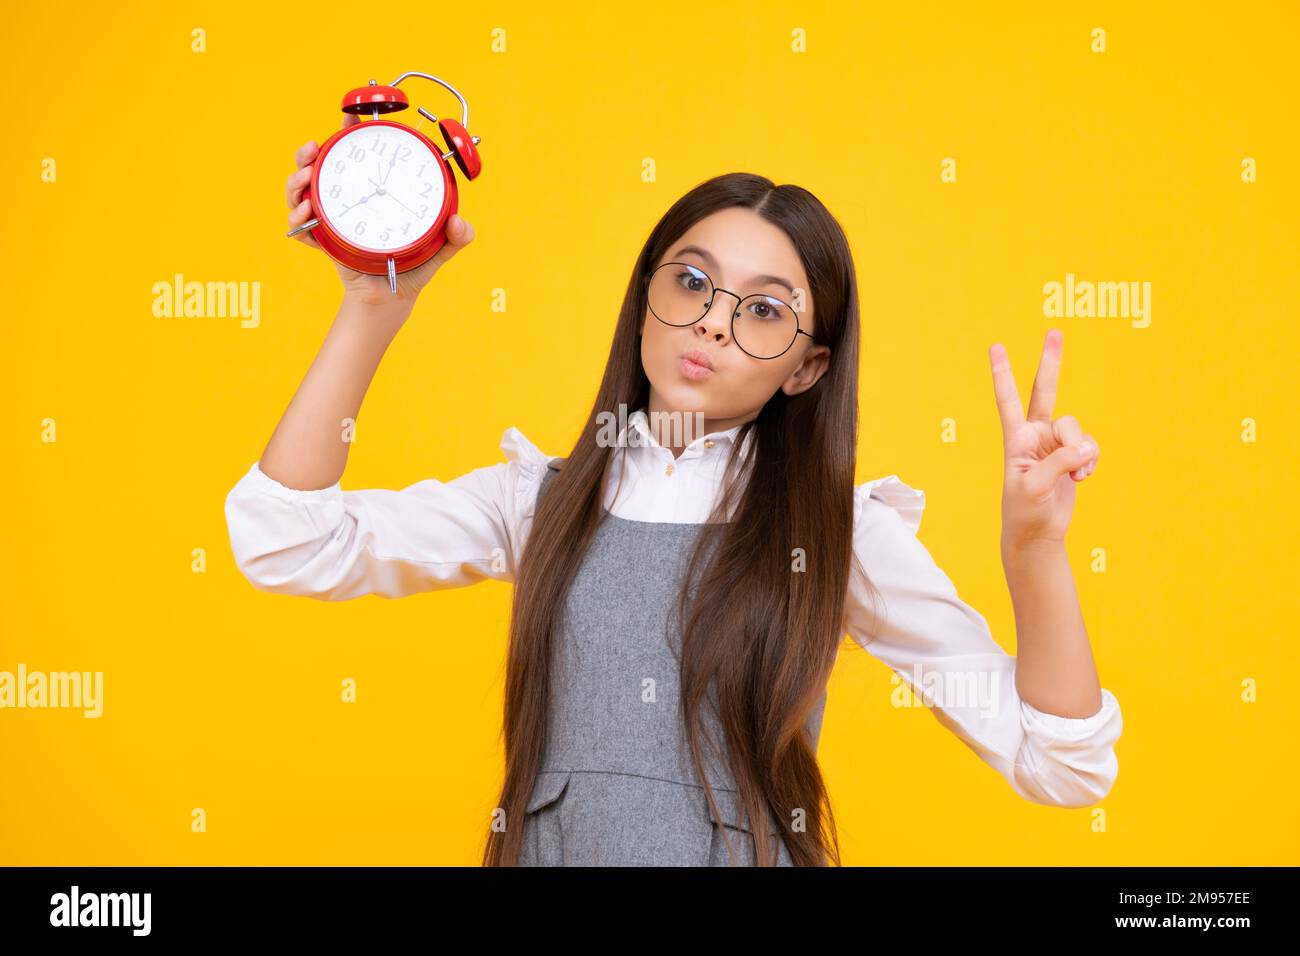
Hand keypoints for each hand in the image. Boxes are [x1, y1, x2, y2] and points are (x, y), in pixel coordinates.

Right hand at [285, 115, 475, 305]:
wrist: (391, 300)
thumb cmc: (412, 269)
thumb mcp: (439, 248)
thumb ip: (456, 236)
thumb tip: (459, 223)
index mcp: (374, 193)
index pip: (357, 155)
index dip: (350, 133)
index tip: (349, 116)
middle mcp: (348, 201)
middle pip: (319, 167)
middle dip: (307, 155)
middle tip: (313, 149)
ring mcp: (331, 220)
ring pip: (302, 191)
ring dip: (296, 182)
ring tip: (305, 183)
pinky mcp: (322, 241)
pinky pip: (300, 228)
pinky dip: (297, 219)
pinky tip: (306, 213)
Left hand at [989, 329, 1099, 550]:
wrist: (1038, 532)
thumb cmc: (1025, 511)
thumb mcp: (1036, 486)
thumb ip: (1059, 461)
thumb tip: (1084, 447)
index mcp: (1016, 438)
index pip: (1007, 400)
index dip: (1002, 374)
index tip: (995, 347)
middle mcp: (1035, 435)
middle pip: (1044, 392)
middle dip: (1050, 362)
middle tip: (1054, 331)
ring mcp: (1055, 443)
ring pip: (1077, 428)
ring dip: (1081, 452)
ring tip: (1074, 476)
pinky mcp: (1073, 455)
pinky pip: (1091, 447)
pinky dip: (1090, 463)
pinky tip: (1081, 479)